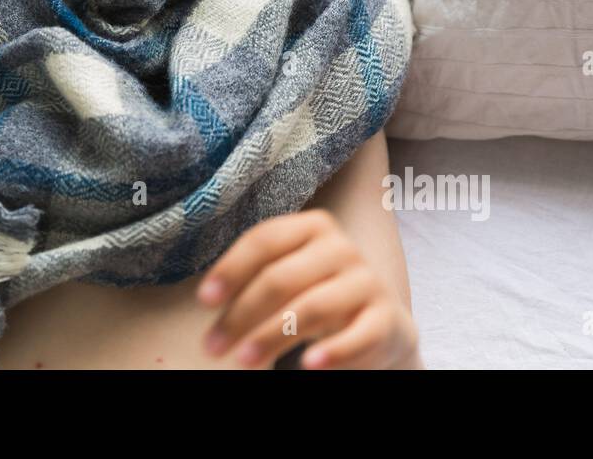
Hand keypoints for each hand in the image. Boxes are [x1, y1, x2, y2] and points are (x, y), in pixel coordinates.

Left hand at [197, 208, 420, 368]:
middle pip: (281, 278)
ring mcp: (367, 282)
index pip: (264, 240)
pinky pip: (357, 336)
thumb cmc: (316, 293)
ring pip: (312, 308)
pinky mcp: (387, 319)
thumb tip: (210, 302)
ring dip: (272, 337)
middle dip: (241, 315)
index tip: (204, 300)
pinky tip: (307, 366)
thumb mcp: (287, 276)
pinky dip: (332, 353)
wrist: (378, 324)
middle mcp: (341, 248)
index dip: (231, 269)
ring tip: (243, 361)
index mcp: (312, 227)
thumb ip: (252, 280)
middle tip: (212, 346)